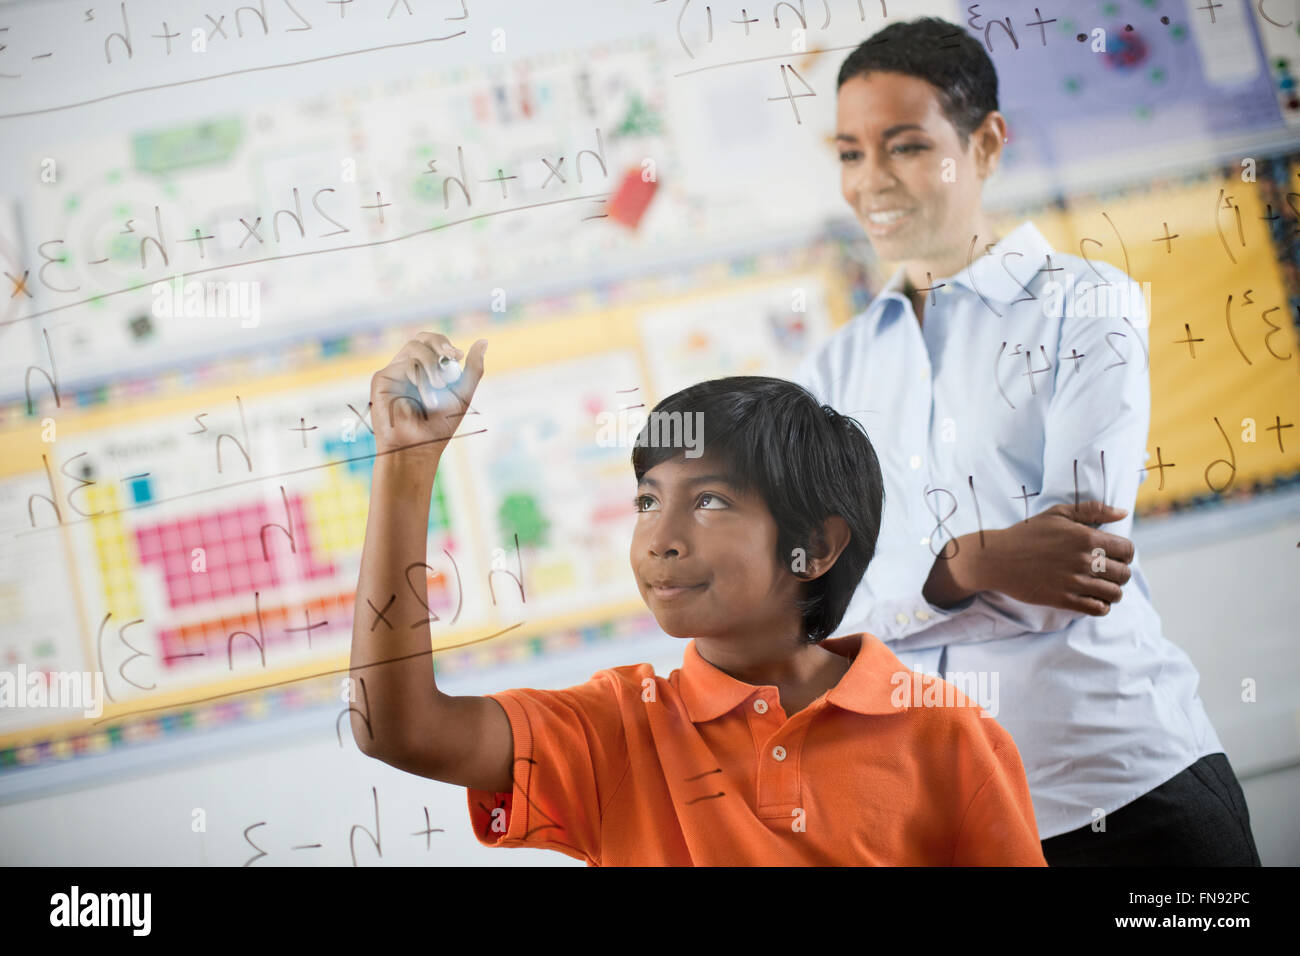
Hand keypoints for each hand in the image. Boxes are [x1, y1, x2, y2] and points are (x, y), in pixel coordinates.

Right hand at [368, 333, 486, 464]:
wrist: (418, 447)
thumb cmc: (439, 426)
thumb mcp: (462, 394)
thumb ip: (472, 369)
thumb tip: (484, 341)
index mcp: (426, 370)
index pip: (433, 343)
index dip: (445, 344)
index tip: (459, 356)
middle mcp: (409, 368)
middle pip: (421, 338)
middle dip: (439, 343)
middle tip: (451, 356)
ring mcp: (395, 372)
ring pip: (415, 348)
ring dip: (432, 366)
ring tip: (438, 388)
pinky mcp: (382, 379)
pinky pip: (404, 364)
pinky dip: (419, 377)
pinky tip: (422, 394)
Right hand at [976, 501, 1133, 615]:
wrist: (997, 558)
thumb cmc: (1027, 533)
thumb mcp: (1058, 513)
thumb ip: (1093, 510)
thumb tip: (1123, 514)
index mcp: (1086, 537)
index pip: (1127, 550)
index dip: (1125, 554)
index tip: (1115, 556)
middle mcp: (1084, 561)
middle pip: (1124, 574)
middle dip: (1120, 573)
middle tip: (1108, 572)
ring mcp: (1074, 582)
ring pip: (1114, 594)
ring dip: (1113, 591)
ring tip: (1102, 587)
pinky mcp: (1063, 599)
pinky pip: (1097, 609)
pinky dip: (1101, 606)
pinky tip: (1094, 599)